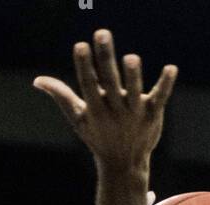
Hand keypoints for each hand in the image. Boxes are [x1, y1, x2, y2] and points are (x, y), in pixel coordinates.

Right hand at [35, 30, 176, 171]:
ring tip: (131, 58)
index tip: (80, 46)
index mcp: (96, 109)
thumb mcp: (79, 118)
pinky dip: (166, 84)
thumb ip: (61, 96)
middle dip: (105, 58)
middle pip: (110, 81)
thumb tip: (38, 80)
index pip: (88, 84)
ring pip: (135, 92)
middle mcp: (116, 110)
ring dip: (134, 76)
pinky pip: (160, 97)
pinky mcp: (153, 114)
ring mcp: (135, 113)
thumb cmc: (99, 137)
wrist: (125, 166)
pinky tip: (171, 68)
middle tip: (101, 34)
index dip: (84, 66)